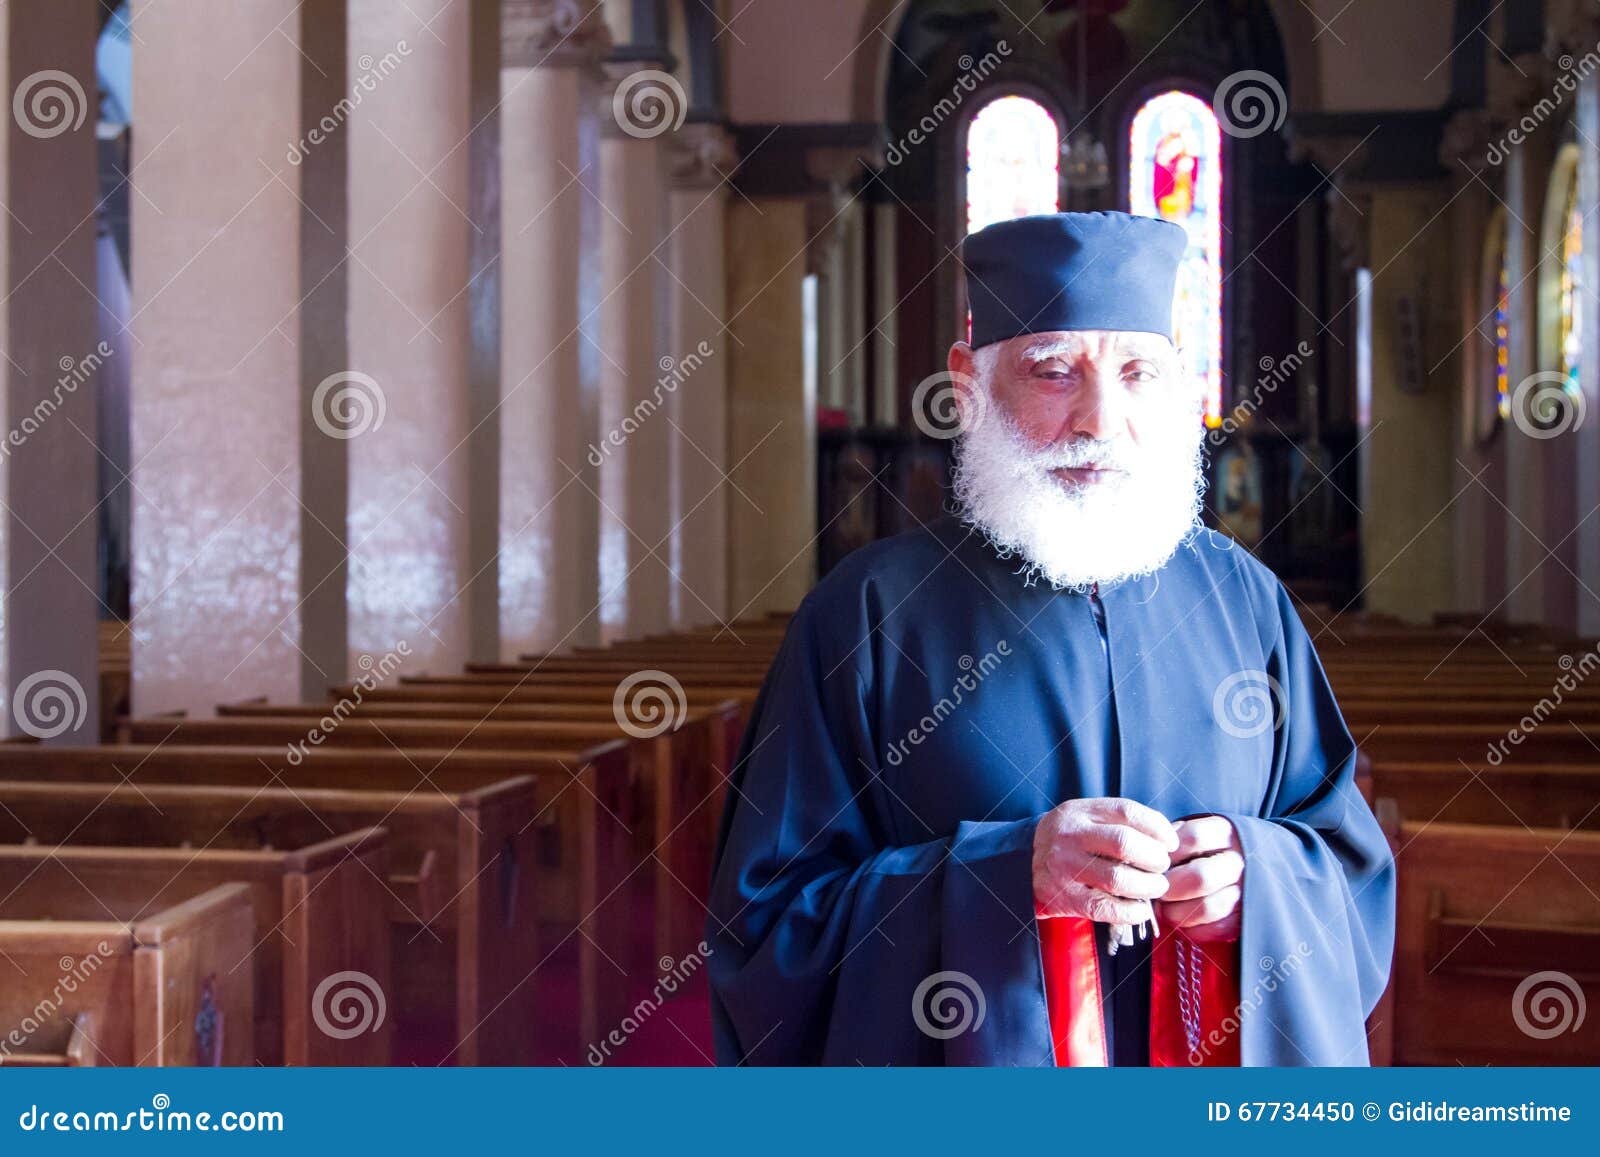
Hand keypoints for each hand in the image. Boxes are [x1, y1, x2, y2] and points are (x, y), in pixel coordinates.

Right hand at [1032, 797, 1178, 924]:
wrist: (1023, 865)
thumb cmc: (1070, 842)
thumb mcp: (1086, 819)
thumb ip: (1119, 822)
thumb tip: (1166, 838)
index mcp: (1078, 812)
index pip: (1127, 811)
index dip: (1157, 827)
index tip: (1171, 842)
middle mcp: (1069, 836)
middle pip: (1125, 843)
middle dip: (1155, 858)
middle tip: (1162, 867)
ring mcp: (1064, 867)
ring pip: (1118, 878)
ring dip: (1148, 886)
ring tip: (1155, 887)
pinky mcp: (1064, 897)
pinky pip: (1106, 908)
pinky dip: (1132, 911)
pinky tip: (1140, 908)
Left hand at [1157, 814, 1243, 942]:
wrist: (1244, 867)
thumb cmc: (1204, 850)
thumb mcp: (1192, 833)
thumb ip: (1172, 842)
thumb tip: (1146, 863)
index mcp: (1224, 833)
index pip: (1194, 837)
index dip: (1168, 852)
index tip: (1154, 862)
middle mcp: (1239, 861)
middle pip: (1200, 877)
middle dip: (1170, 888)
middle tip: (1158, 890)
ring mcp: (1245, 891)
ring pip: (1207, 907)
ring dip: (1177, 912)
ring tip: (1165, 909)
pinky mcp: (1244, 918)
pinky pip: (1215, 929)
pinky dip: (1193, 929)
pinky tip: (1183, 921)